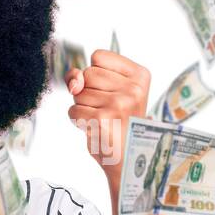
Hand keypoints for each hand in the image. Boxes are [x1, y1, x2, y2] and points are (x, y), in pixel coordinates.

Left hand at [66, 49, 150, 182]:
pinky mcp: (102, 120)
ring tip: (104, 118)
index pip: (98, 56)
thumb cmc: (119, 121)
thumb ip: (85, 74)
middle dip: (89, 91)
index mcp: (140, 75)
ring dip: (85, 107)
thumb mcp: (110, 89)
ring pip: (79, 93)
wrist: (128, 157)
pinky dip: (79, 120)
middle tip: (108, 108)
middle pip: (88, 73)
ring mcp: (118, 104)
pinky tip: (96, 127)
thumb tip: (74, 82)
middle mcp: (133, 89)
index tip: (113, 91)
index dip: (96, 75)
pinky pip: (73, 111)